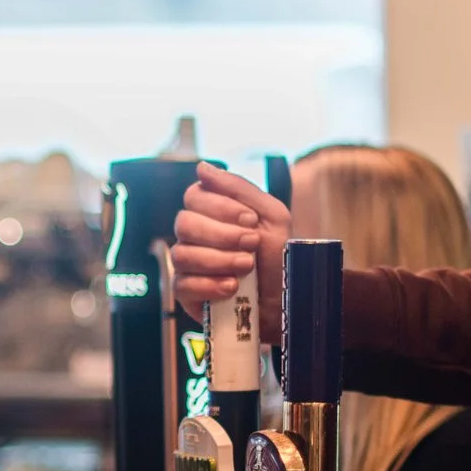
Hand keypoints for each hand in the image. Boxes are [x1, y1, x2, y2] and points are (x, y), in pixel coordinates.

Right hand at [171, 164, 290, 340]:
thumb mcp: (273, 217)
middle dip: (222, 234)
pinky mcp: (187, 293)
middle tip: (252, 244)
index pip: (194, 196)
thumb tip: (202, 168)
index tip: (250, 220)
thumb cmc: (281, 259)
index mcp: (213, 213)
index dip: (220, 206)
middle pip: (184, 223)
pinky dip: (210, 285)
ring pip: (182, 254)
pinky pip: (182, 284)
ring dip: (220, 260)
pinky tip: (232, 287)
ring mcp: (189, 265)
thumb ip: (240, 188)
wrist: (287, 303)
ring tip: (247, 268)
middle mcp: (196, 236)